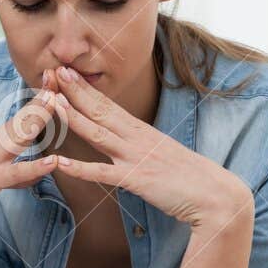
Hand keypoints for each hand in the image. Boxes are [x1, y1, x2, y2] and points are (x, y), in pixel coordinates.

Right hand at [0, 92, 59, 234]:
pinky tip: (53, 162)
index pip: (20, 119)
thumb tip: (31, 175)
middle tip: (61, 75)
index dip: (38, 101)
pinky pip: (14, 173)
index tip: (54, 81)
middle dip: (42, 99)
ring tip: (58, 102)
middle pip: (22, 119)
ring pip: (19, 138)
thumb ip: (11, 176)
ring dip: (39, 120)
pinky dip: (34, 167)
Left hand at [48, 65, 252, 227]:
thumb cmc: (191, 178)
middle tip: (54, 71)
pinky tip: (59, 162)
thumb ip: (143, 146)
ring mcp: (135, 157)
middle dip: (76, 91)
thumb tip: (129, 142)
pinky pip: (102, 173)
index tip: (69, 73)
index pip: (110, 105)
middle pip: (101, 110)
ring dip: (73, 118)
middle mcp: (137, 139)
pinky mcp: (136, 179)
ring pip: (98, 134)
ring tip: (52, 102)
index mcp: (142, 132)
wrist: (215, 196)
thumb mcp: (163, 153)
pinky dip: (79, 168)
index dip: (87, 89)